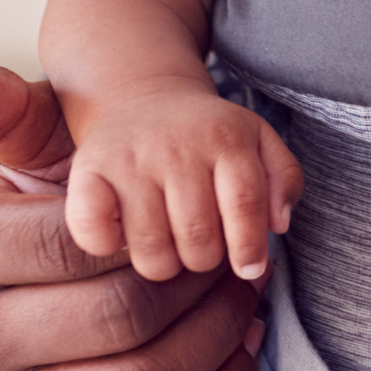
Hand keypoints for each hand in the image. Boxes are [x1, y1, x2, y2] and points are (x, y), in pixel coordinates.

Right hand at [0, 48, 263, 370]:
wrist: (64, 246)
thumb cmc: (57, 179)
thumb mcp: (30, 130)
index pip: (78, 246)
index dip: (161, 228)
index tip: (203, 207)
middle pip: (116, 321)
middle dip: (200, 283)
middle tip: (242, 255)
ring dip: (217, 340)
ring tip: (247, 294)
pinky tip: (240, 349)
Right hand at [63, 81, 299, 281]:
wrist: (143, 100)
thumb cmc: (209, 137)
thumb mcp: (259, 141)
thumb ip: (283, 178)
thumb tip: (280, 224)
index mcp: (226, 138)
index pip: (244, 203)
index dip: (249, 246)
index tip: (250, 270)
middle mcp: (176, 146)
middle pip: (198, 235)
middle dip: (205, 259)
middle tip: (201, 251)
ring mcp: (129, 159)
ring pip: (151, 247)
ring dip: (163, 263)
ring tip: (167, 247)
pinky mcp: (86, 171)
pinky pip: (93, 231)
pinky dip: (106, 247)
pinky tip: (121, 237)